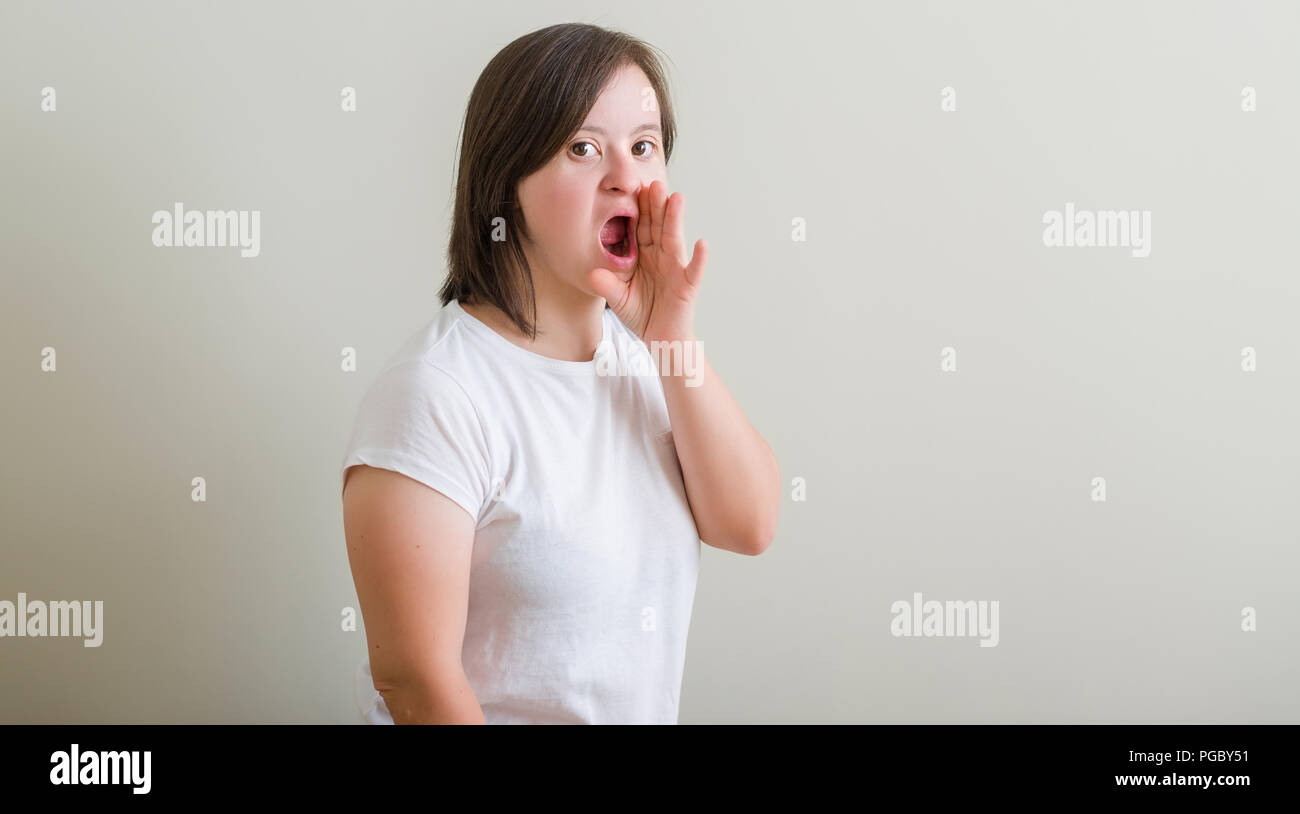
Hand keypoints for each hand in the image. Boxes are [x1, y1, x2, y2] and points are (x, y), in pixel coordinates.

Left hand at [589, 180, 706, 342]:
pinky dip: (699, 258)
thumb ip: (607, 286)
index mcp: (644, 253)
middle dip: (656, 205)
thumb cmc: (641, 312)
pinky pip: (694, 270)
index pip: (640, 226)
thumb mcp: (618, 298)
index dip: (637, 208)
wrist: (660, 338)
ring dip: (676, 219)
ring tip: (676, 198)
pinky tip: (701, 244)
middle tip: (653, 183)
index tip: (632, 187)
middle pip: (658, 226)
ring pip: (675, 239)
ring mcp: (675, 268)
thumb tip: (592, 275)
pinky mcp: (687, 286)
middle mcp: (661, 255)